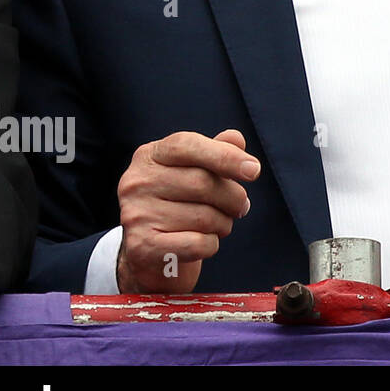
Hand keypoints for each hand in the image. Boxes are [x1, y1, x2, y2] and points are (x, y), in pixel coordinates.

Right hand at [115, 129, 260, 293]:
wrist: (150, 252)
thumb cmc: (180, 202)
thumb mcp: (195, 170)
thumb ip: (216, 150)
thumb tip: (236, 138)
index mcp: (150, 156)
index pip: (188, 146)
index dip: (226, 156)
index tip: (254, 171)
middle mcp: (136, 182)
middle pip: (202, 183)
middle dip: (233, 197)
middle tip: (240, 207)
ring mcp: (135, 214)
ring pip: (204, 217)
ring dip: (224, 223)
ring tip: (220, 224)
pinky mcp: (141, 246)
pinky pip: (197, 244)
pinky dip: (212, 244)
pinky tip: (206, 241)